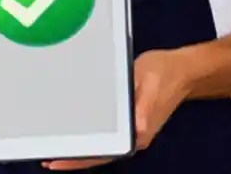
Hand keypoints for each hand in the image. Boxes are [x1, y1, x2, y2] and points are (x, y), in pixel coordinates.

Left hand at [43, 49, 196, 170]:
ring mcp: (133, 131)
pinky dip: (90, 138)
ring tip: (56, 150)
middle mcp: (135, 136)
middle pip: (100, 153)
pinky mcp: (132, 122)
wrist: (182, 70)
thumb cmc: (165, 73)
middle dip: (74, 158)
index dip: (80, 159)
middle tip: (48, 158)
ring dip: (81, 149)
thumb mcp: (150, 82)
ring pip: (103, 146)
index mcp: (138, 131)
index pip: (104, 152)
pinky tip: (77, 134)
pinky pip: (107, 135)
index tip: (59, 160)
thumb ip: (143, 105)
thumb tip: (138, 127)